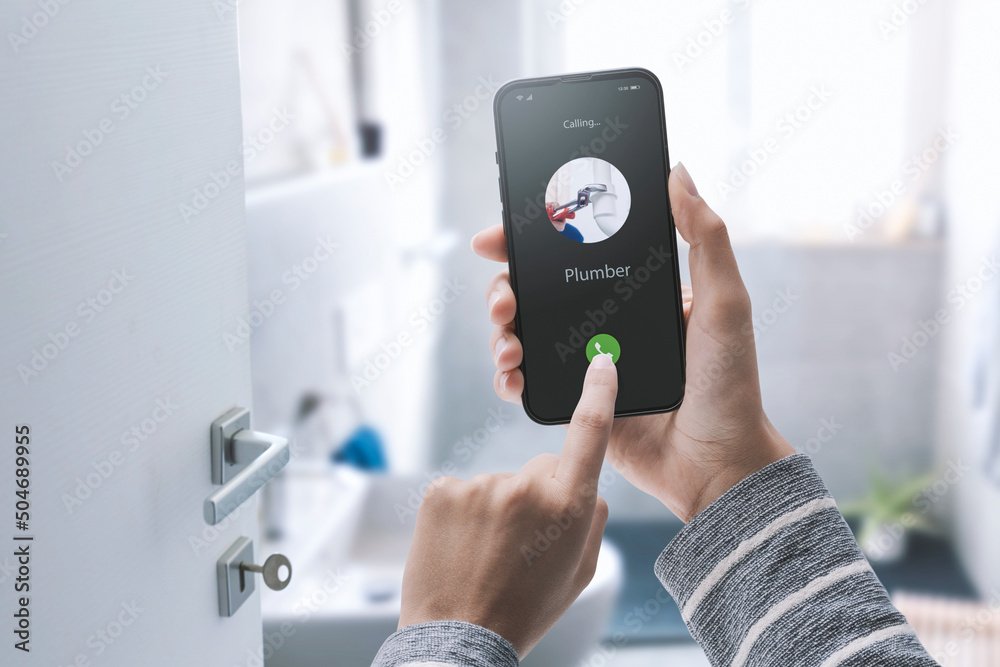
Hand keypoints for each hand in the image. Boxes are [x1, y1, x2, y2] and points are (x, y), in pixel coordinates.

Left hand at [398, 355, 617, 657]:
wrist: (459, 636)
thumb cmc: (524, 609)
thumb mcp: (579, 573)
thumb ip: (591, 522)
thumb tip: (590, 489)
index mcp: (569, 506)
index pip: (589, 433)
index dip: (599, 392)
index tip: (601, 362)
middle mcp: (525, 487)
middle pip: (540, 469)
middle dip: (537, 494)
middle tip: (520, 543)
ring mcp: (480, 485)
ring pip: (500, 484)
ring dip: (497, 509)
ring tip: (486, 554)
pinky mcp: (443, 490)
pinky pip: (464, 490)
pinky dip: (464, 512)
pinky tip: (461, 546)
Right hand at [473, 163, 795, 521]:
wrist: (718, 465)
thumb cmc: (731, 383)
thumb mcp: (725, 303)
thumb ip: (705, 238)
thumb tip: (679, 173)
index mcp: (635, 292)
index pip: (575, 253)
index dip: (532, 240)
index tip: (501, 235)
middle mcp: (607, 322)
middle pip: (538, 291)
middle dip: (506, 288)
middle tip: (502, 299)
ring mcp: (588, 363)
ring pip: (526, 334)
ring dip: (503, 332)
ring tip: (506, 343)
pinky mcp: (577, 401)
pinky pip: (532, 383)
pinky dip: (510, 378)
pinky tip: (509, 377)